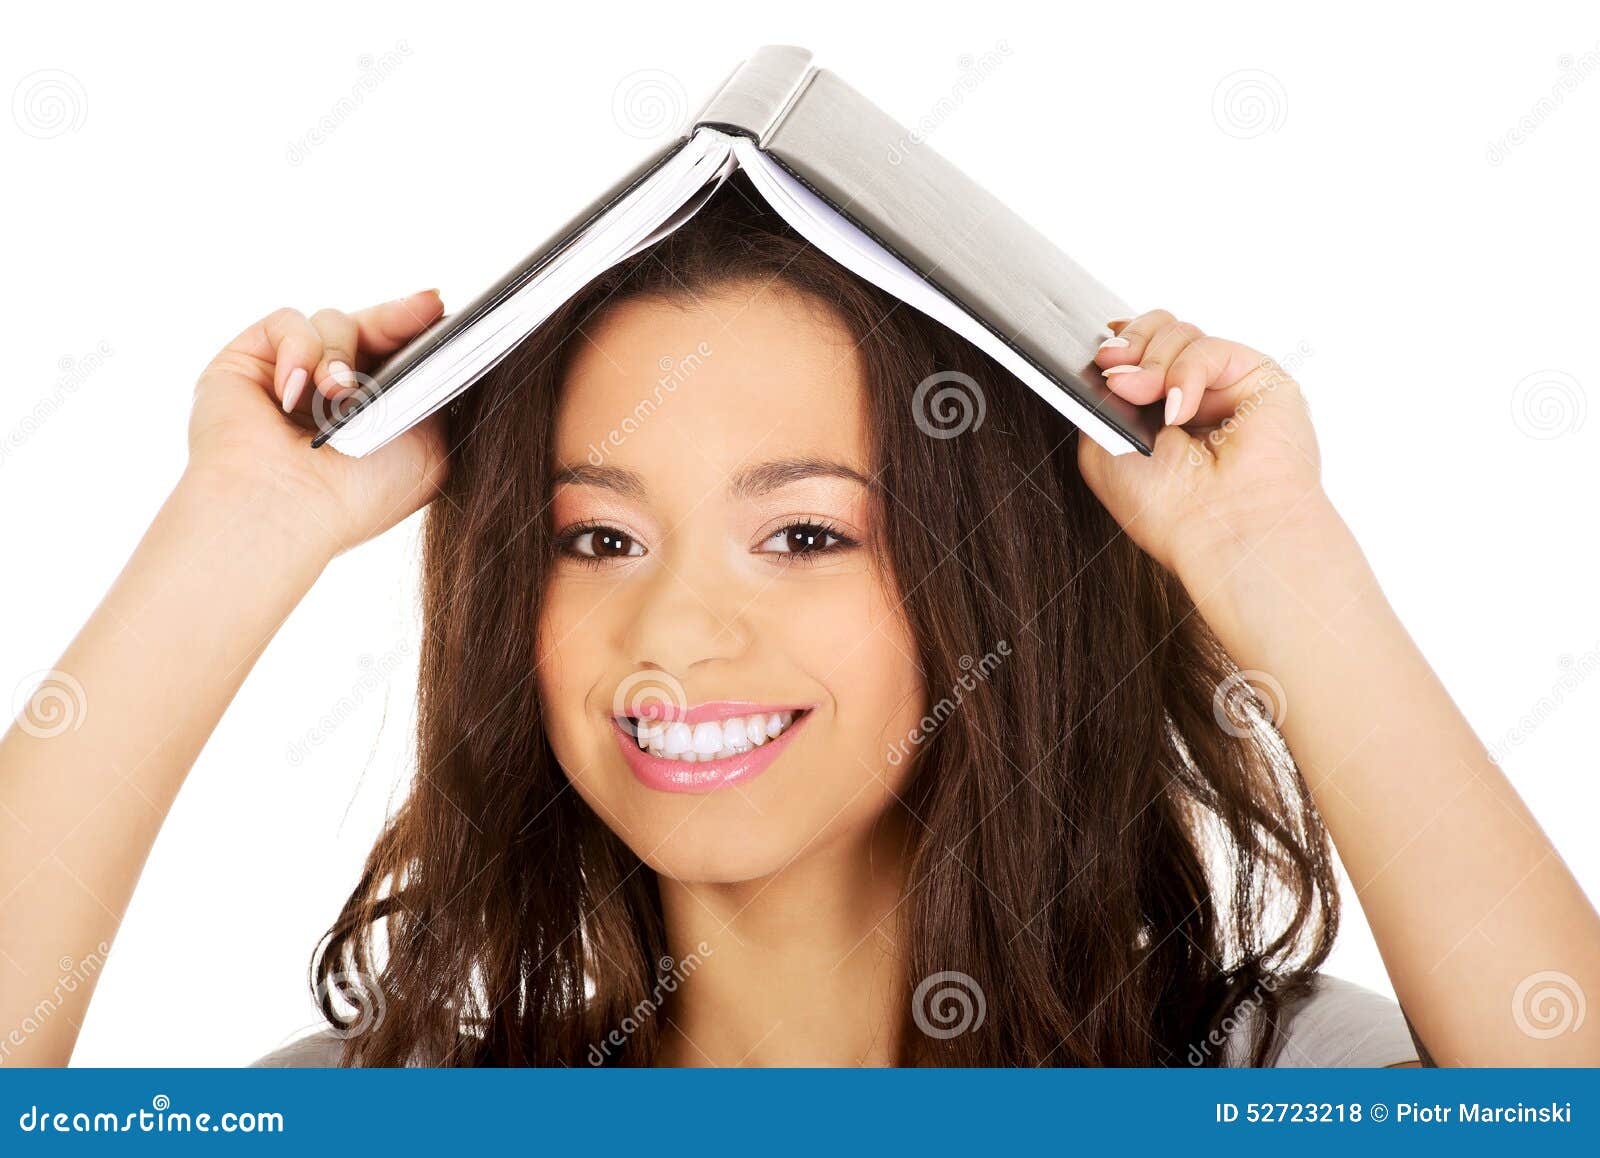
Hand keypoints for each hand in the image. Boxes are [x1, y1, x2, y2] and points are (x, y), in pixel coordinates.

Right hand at [186, 291, 448, 557]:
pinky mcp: (250, 360)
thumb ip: (438, 398)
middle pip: (371, 326)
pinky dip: (298, 350)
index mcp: (374, 412)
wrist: (282, 512)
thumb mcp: (427, 449)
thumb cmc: (357, 495)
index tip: (443, 309)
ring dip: (341, 354)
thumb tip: (455, 352)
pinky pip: (287, 322)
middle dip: (397, 320)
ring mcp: (292, 374)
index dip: (422, 330)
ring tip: (337, 395)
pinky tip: (293, 393)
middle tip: (425, 309)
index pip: (401, 354)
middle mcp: (332, 391)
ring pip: (333, 321)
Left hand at [1077, 309, 1332, 589]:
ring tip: (1152, 409)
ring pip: (1178, 333)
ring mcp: (1223, 385)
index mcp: (1154, 412)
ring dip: (1151, 366)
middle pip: (1154, 329)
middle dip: (1128, 347)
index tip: (1099, 355)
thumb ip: (1099, 400)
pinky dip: (1184, 376)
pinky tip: (1179, 412)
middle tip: (1114, 373)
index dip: (1116, 344)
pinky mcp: (1257, 376)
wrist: (1220, 530)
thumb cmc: (1164, 508)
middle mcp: (1189, 395)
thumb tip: (1108, 356)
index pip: (1133, 352)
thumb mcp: (1102, 451)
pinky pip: (1208, 348)